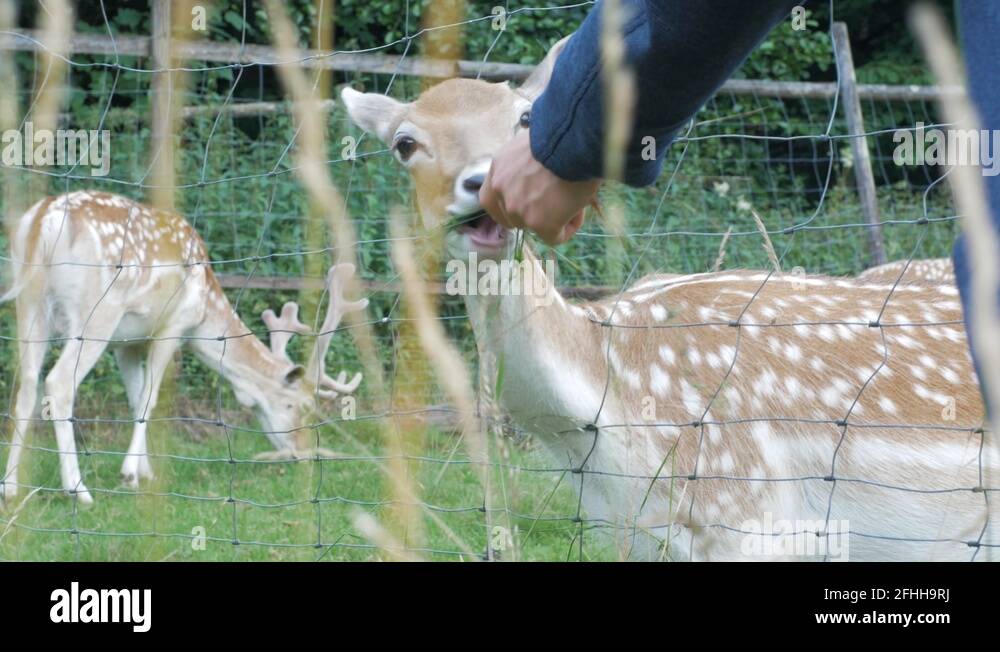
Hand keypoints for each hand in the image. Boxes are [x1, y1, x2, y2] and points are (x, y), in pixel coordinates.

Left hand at [479, 131, 600, 245]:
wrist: (574, 139)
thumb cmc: (561, 134)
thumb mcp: (530, 145)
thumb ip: (523, 164)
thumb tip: (538, 173)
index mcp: (497, 169)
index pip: (491, 199)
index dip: (509, 205)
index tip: (528, 202)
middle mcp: (501, 190)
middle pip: (511, 217)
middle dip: (531, 213)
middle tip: (554, 201)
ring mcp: (517, 209)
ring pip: (534, 227)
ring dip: (552, 217)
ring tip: (573, 199)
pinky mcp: (539, 223)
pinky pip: (554, 237)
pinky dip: (569, 227)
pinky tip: (579, 210)